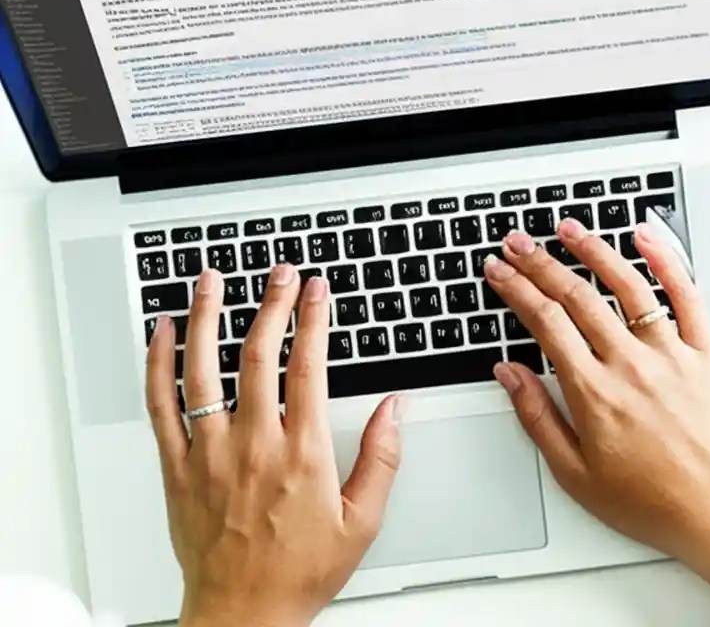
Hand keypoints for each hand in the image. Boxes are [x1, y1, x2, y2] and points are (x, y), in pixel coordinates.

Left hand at [146, 265, 403, 626]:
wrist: (243, 614)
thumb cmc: (299, 573)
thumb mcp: (363, 521)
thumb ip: (382, 459)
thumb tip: (395, 409)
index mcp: (303, 454)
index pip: (308, 367)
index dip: (314, 320)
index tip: (318, 291)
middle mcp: (254, 445)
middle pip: (258, 355)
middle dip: (272, 304)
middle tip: (281, 275)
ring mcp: (210, 453)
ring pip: (202, 369)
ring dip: (207, 317)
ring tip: (212, 281)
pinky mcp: (177, 467)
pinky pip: (160, 405)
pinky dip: (157, 363)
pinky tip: (161, 333)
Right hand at [483, 219, 709, 558]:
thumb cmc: (650, 501)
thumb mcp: (575, 472)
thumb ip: (538, 417)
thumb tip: (509, 373)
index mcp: (594, 393)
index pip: (544, 322)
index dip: (515, 289)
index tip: (499, 272)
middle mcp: (630, 365)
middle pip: (576, 296)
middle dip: (540, 263)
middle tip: (518, 243)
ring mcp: (670, 354)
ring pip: (627, 286)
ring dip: (594, 251)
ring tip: (570, 229)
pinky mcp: (705, 354)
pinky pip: (687, 296)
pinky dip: (667, 261)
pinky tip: (646, 238)